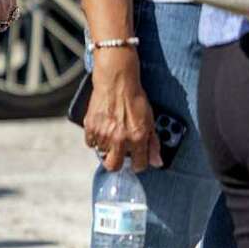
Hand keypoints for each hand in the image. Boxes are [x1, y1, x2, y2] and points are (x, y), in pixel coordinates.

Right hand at [83, 53, 159, 172]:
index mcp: (137, 138)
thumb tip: (157, 162)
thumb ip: (153, 144)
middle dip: (116, 163)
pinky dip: (95, 139)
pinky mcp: (90, 127)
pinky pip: (90, 142)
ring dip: (106, 147)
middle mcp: (120, 139)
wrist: (116, 82)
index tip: (136, 161)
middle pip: (113, 165)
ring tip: (111, 134)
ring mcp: (103, 133)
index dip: (138, 164)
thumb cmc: (134, 99)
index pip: (139, 164)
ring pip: (102, 153)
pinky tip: (102, 129)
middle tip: (118, 156)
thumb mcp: (150, 120)